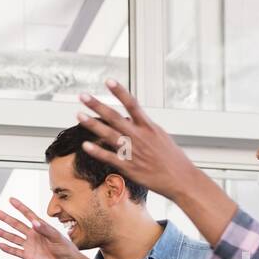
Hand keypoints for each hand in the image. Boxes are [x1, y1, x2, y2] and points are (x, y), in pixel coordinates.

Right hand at [0, 198, 85, 258]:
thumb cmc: (67, 249)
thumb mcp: (57, 237)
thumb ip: (45, 230)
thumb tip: (33, 222)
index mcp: (41, 227)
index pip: (28, 215)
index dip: (20, 207)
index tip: (11, 200)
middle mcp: (33, 235)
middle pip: (16, 224)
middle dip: (6, 218)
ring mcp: (30, 245)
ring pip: (13, 237)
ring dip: (3, 233)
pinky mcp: (28, 256)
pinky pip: (15, 251)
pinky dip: (7, 248)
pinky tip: (0, 244)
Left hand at [75, 80, 200, 200]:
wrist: (179, 178)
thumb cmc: (170, 157)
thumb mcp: (159, 135)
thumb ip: (141, 126)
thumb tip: (126, 118)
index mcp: (148, 126)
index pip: (132, 104)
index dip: (120, 91)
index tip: (108, 80)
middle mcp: (139, 136)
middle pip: (114, 117)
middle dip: (97, 105)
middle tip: (83, 96)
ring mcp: (132, 151)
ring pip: (108, 134)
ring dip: (92, 124)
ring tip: (78, 115)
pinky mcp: (128, 167)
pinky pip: (109, 157)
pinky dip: (96, 151)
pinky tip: (85, 145)